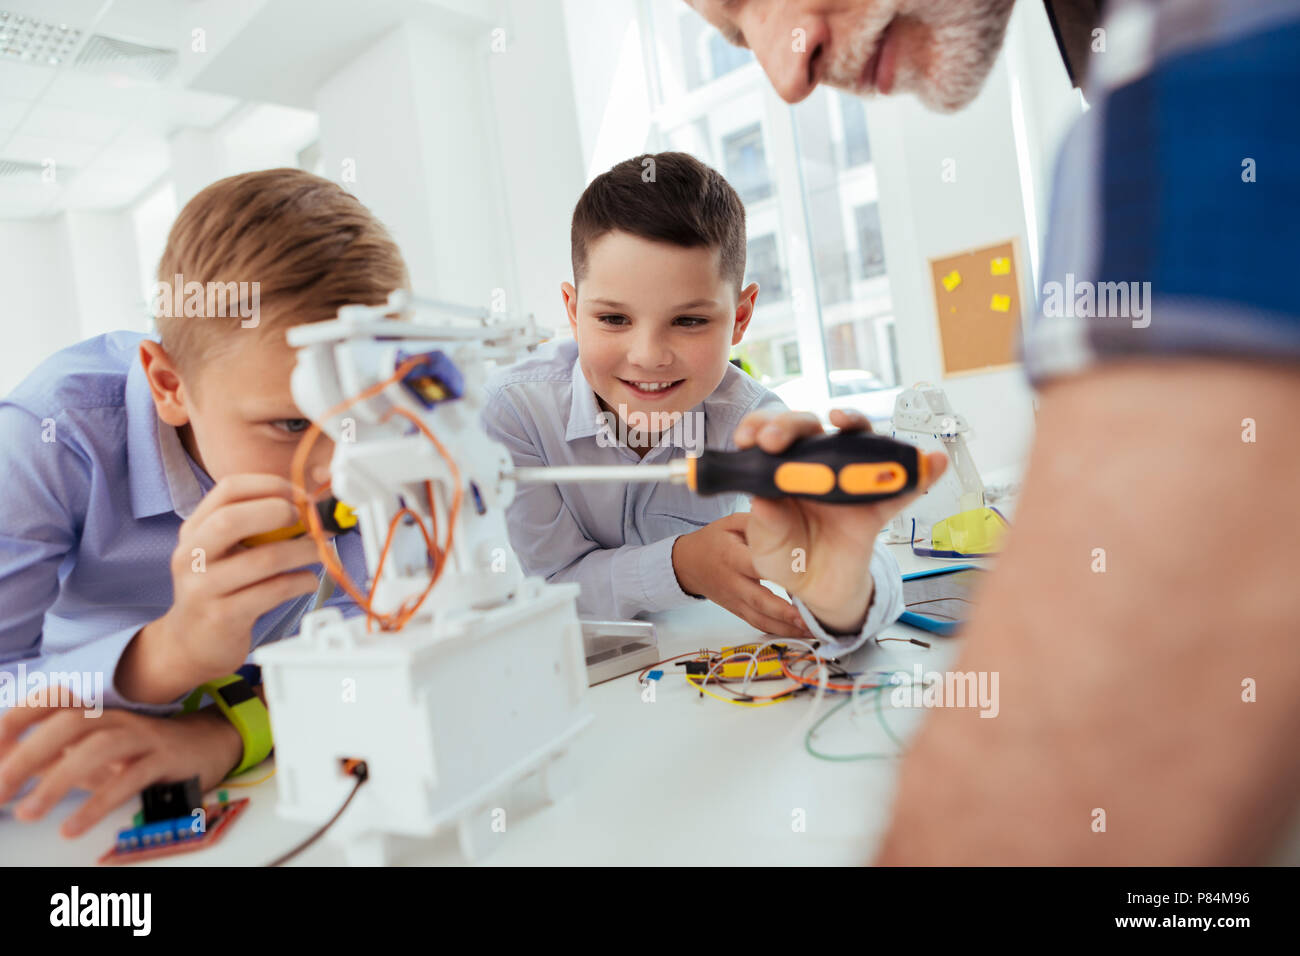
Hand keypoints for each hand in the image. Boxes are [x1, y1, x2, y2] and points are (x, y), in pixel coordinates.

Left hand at [0, 694, 242, 838]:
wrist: (207, 745)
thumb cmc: (141, 750)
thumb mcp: (91, 752)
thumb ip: (52, 757)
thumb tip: (6, 766)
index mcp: (95, 710)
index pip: (48, 705)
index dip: (15, 721)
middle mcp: (116, 717)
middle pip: (67, 725)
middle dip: (26, 757)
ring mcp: (142, 736)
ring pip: (97, 749)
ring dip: (57, 782)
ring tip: (28, 813)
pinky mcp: (164, 760)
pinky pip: (129, 779)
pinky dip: (98, 804)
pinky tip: (73, 827)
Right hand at [117, 474, 323, 703]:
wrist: (191, 643)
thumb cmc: (220, 589)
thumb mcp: (225, 550)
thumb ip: (257, 525)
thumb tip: (311, 505)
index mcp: (194, 529)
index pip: (228, 489)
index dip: (271, 485)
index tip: (301, 495)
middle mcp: (191, 555)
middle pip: (231, 520)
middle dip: (279, 512)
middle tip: (309, 520)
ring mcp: (203, 588)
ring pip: (261, 559)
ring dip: (303, 551)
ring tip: (320, 551)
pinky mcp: (223, 617)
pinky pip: (272, 592)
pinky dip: (300, 581)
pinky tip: (308, 581)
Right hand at [672, 513, 813, 638]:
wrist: (687, 564)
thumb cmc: (713, 540)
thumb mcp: (731, 522)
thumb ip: (757, 521)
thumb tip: (786, 516)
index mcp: (732, 557)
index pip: (757, 566)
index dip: (779, 573)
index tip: (805, 578)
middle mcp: (733, 582)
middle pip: (760, 601)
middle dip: (785, 613)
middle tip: (810, 620)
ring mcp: (734, 600)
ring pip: (760, 619)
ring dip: (786, 628)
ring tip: (812, 632)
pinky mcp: (737, 610)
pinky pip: (758, 624)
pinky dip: (778, 631)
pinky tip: (799, 633)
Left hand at [734, 408, 946, 633]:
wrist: (816, 589)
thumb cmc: (786, 556)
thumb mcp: (765, 546)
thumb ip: (764, 525)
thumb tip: (763, 499)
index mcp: (782, 471)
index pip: (771, 436)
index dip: (759, 427)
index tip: (747, 438)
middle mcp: (816, 466)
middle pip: (809, 430)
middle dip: (790, 425)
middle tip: (774, 440)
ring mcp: (849, 481)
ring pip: (856, 441)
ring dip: (853, 423)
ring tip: (842, 420)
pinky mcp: (876, 506)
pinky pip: (902, 487)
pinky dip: (920, 472)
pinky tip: (933, 461)